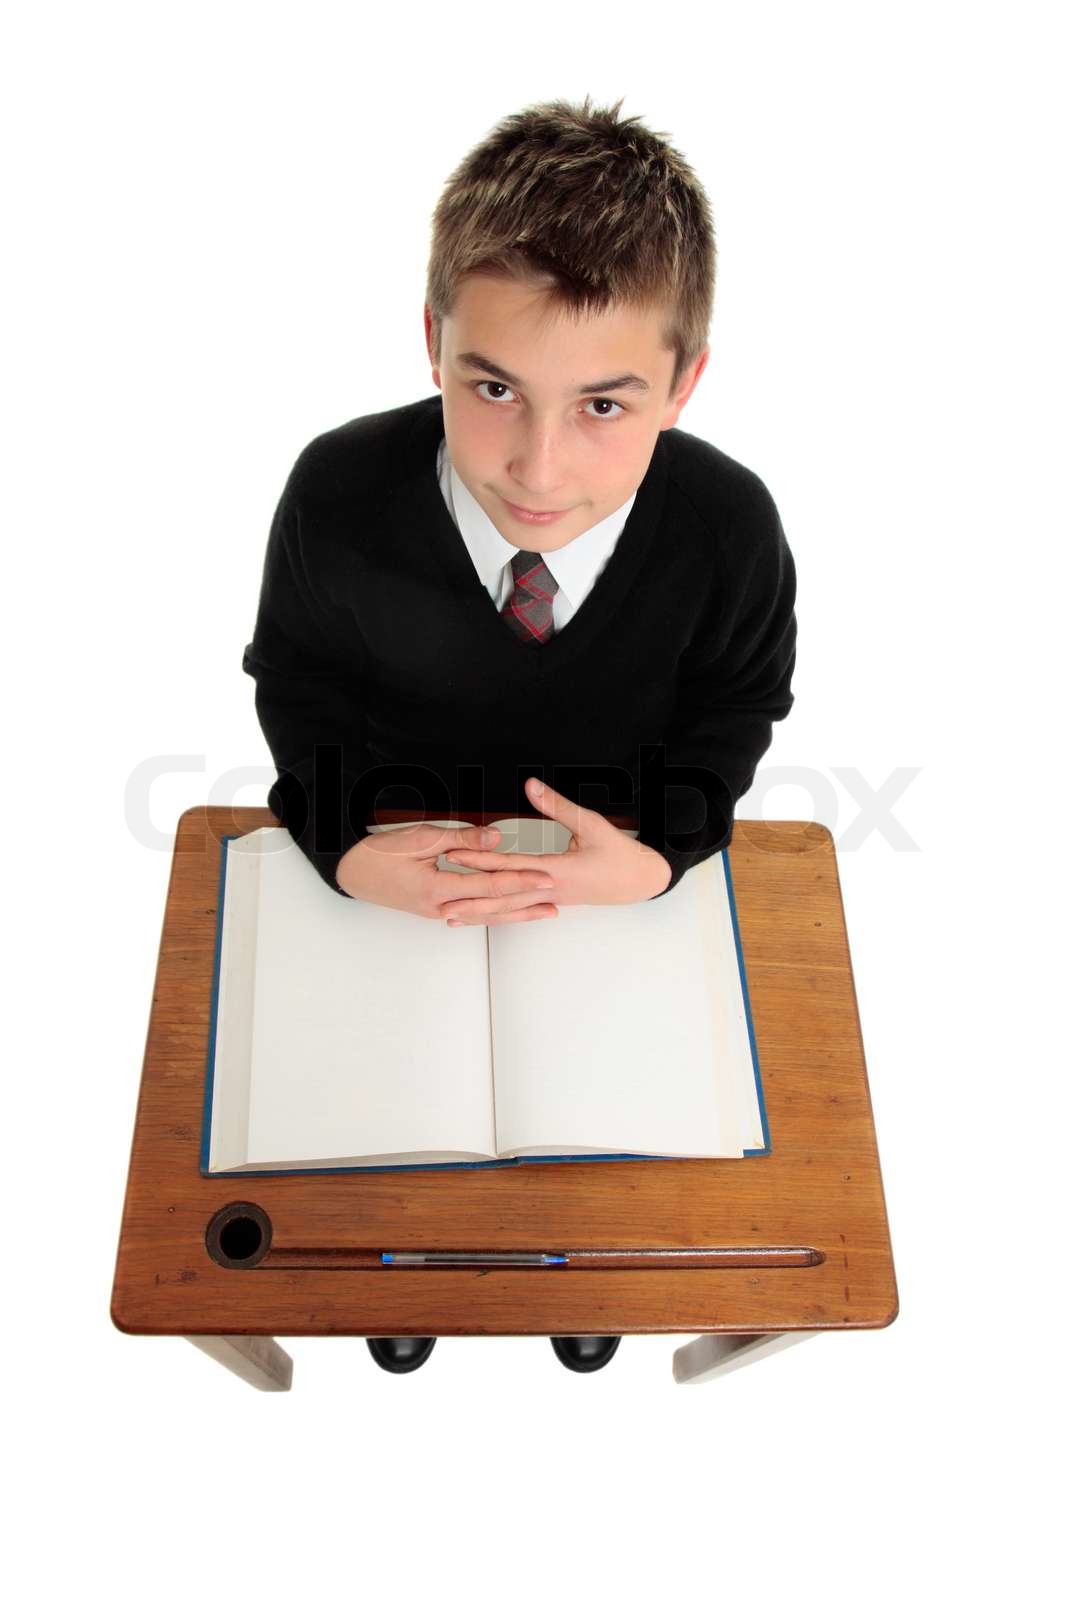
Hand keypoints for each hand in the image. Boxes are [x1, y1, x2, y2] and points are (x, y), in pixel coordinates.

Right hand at [335, 821, 558, 922]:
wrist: (352, 873)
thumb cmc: (380, 854)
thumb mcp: (421, 837)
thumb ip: (461, 839)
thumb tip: (496, 838)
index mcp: (438, 889)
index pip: (490, 886)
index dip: (521, 880)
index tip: (546, 876)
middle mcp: (442, 907)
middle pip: (494, 906)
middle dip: (527, 901)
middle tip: (556, 896)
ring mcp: (439, 911)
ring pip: (486, 914)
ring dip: (517, 913)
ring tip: (545, 911)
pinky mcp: (436, 909)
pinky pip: (473, 912)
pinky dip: (496, 912)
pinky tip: (510, 913)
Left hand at [439, 777, 670, 924]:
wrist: (640, 882)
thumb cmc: (619, 853)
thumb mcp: (591, 823)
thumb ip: (557, 805)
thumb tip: (530, 785)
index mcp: (557, 871)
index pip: (509, 865)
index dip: (478, 860)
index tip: (452, 855)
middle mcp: (550, 891)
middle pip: (503, 895)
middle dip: (470, 894)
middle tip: (440, 896)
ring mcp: (551, 901)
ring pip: (509, 910)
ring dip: (479, 913)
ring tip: (450, 916)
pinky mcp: (553, 903)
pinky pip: (519, 911)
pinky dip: (498, 914)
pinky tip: (482, 917)